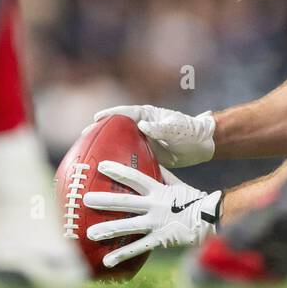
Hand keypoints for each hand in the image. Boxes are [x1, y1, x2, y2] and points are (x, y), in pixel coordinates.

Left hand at [84, 161, 222, 269]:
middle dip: (105, 200)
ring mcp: (155, 224)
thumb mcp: (176, 184)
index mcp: (158, 190)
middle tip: (85, 199)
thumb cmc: (191, 199)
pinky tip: (107, 261)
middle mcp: (154, 206)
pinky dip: (122, 255)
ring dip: (108, 229)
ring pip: (128, 227)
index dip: (119, 171)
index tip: (101, 166)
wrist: (208, 219)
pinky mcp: (158, 240)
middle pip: (126, 203)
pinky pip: (137, 248)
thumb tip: (150, 159)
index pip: (135, 178)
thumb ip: (162, 174)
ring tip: (89, 232)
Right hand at [92, 105, 215, 165]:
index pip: (125, 113)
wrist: (201, 145)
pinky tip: (109, 174)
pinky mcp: (147, 153)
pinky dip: (120, 162)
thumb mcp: (176, 129)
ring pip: (121, 142)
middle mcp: (143, 126)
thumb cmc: (190, 131)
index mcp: (148, 115)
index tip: (96, 119)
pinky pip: (130, 156)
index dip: (110, 115)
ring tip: (90, 156)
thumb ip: (160, 128)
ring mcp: (143, 140)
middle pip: (118, 127)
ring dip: (108, 147)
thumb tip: (143, 126)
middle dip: (102, 131)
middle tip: (84, 139)